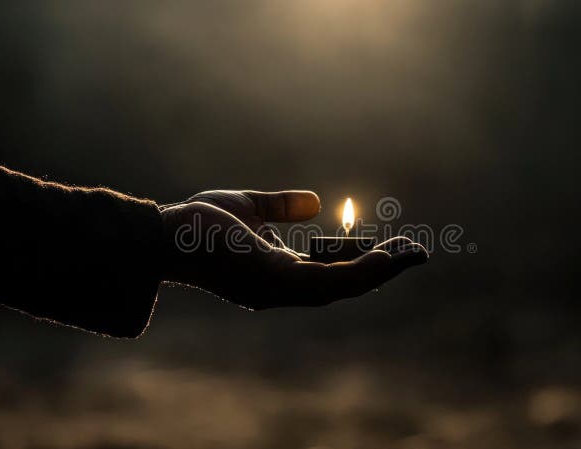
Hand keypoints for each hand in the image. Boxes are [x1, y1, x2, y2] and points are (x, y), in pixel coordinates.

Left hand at [160, 190, 427, 308]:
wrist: (164, 234)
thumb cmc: (198, 225)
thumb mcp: (250, 207)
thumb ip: (282, 207)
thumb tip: (316, 202)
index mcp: (280, 272)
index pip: (331, 271)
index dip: (364, 260)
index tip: (392, 245)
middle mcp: (286, 288)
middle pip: (346, 283)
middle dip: (383, 269)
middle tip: (416, 252)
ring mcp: (283, 289)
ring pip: (346, 286)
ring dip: (382, 271)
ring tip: (412, 253)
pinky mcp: (279, 283)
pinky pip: (331, 282)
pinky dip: (362, 271)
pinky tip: (385, 257)